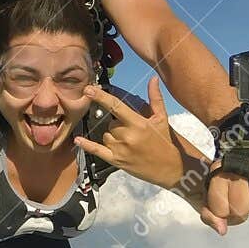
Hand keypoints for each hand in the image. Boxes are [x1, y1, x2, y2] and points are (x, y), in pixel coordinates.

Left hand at [75, 80, 227, 235]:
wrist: (171, 168)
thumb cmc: (166, 142)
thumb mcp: (162, 119)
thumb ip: (155, 98)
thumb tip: (152, 79)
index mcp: (138, 123)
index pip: (116, 106)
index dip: (101, 96)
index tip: (88, 89)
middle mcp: (127, 136)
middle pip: (110, 123)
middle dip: (117, 124)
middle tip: (132, 131)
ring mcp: (121, 150)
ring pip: (105, 135)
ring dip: (112, 136)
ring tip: (128, 142)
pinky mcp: (117, 162)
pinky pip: (98, 151)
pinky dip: (87, 145)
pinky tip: (77, 140)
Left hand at [205, 149, 248, 225]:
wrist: (246, 148)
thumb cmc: (226, 177)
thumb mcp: (212, 193)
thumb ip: (210, 214)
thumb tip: (222, 231)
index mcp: (218, 173)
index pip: (220, 210)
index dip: (223, 211)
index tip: (223, 199)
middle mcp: (239, 167)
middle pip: (241, 210)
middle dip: (239, 210)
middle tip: (239, 195)